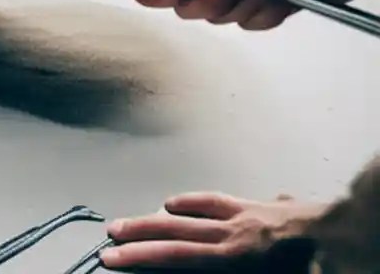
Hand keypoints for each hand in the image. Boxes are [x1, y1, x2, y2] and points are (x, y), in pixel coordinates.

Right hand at [101, 192, 326, 270]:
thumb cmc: (320, 265)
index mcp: (233, 254)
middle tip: (115, 228)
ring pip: (208, 206)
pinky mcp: (279, 206)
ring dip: (180, 208)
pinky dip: (227, 201)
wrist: (356, 232)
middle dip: (142, 229)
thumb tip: (194, 255)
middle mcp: (237, 230)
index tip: (112, 255)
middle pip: (179, 228)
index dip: (139, 256)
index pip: (173, 254)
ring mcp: (256, 213)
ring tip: (161, 206)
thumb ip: (230, 269)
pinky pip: (244, 200)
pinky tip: (225, 202)